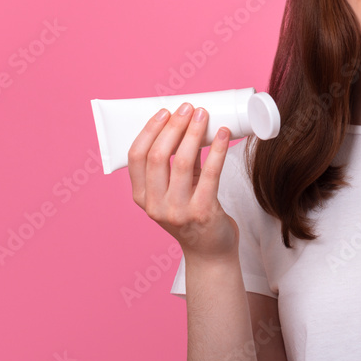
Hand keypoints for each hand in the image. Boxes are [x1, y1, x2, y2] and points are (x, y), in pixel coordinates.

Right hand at [127, 102, 237, 262]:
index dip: (149, 131)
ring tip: (204, 115)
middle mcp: (155, 205)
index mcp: (142, 197)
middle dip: (173, 127)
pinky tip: (224, 134)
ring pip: (183, 162)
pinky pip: (210, 173)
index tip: (164, 112)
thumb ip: (176, 164)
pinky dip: (217, 149)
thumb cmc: (192, 214)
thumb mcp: (174, 191)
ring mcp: (177, 211)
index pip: (136, 157)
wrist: (210, 252)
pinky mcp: (203, 212)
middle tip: (188, 108)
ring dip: (194, 133)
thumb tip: (186, 124)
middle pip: (158, 156)